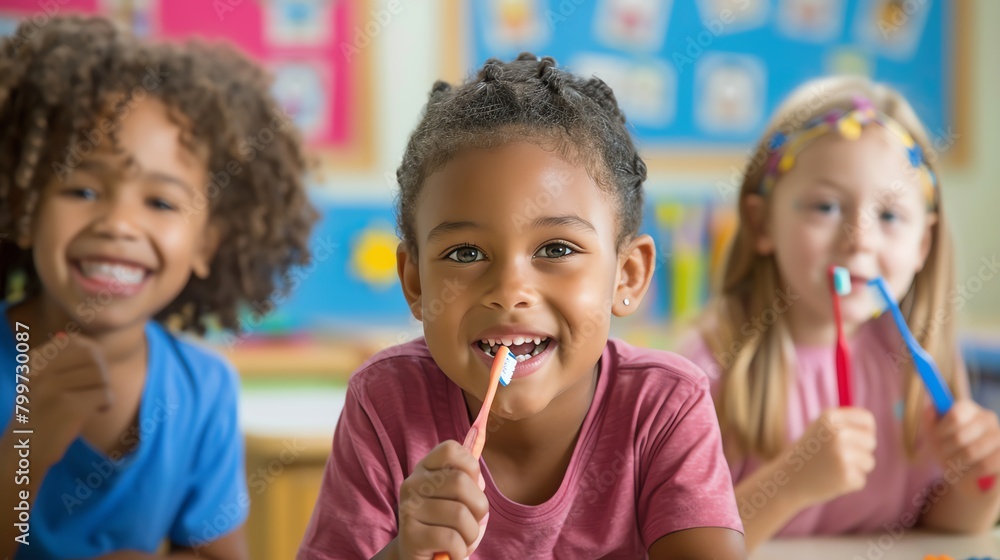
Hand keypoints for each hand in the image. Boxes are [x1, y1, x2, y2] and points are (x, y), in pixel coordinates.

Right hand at [25, 333, 111, 468]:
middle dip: (101, 372)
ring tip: (94, 402)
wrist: (24, 450)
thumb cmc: (40, 415)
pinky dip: (106, 403)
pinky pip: (104, 394)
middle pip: (91, 355)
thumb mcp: (39, 382)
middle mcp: (40, 372)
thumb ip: (59, 361)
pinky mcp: (68, 407)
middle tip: (97, 388)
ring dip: (104, 389)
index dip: (91, 353)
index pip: (73, 341)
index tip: (90, 371)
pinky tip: (96, 411)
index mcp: (33, 363)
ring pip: (100, 375)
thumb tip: (80, 339)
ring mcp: (53, 389)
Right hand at [395, 440, 488, 559]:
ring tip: (461, 539)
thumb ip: (467, 475)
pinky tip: (450, 551)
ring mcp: (408, 509)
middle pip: (462, 483)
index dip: (472, 468)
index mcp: (425, 468)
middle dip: (479, 508)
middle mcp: (412, 483)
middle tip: (471, 521)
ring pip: (460, 515)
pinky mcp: (410, 536)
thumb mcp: (458, 498)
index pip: (453, 449)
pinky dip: (460, 550)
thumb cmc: (445, 525)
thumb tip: (478, 437)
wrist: (419, 557)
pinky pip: (452, 539)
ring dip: (470, 534)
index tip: (471, 488)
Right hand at [789, 407, 876, 505]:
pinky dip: (848, 482)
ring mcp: (842, 455)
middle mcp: (837, 433)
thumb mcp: (819, 430)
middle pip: (870, 441)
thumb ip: (844, 424)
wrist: (786, 480)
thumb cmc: (806, 453)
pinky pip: (861, 479)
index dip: (864, 431)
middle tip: (836, 457)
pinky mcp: (846, 476)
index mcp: (830, 417)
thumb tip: (870, 425)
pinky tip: (830, 480)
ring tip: (831, 468)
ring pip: (868, 462)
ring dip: (854, 468)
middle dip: (859, 451)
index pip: (867, 420)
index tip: (854, 439)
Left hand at [926, 399, 999, 495]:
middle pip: (959, 437)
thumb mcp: (932, 434)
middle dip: (946, 452)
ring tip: (955, 465)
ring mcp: (999, 436)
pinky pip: (987, 464)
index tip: (936, 439)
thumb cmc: (945, 449)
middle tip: (942, 457)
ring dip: (958, 464)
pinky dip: (972, 472)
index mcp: (967, 408)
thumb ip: (929, 419)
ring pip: (972, 452)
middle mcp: (987, 418)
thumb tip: (931, 411)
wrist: (963, 474)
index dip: (942, 431)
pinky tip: (970, 472)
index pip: (955, 416)